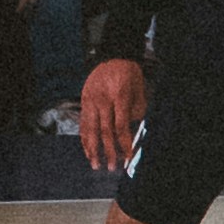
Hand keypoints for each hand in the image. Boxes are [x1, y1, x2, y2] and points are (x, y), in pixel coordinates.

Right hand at [79, 57, 148, 172]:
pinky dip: (85, 139)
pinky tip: (88, 151)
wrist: (113, 56)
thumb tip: (132, 134)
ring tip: (96, 165)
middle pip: (104, 131)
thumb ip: (136, 113)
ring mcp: (91, 100)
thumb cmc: (130, 75)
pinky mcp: (84, 101)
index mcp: (119, 96)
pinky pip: (83, 124)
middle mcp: (102, 100)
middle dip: (109, 151)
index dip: (124, 144)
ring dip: (93, 150)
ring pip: (90, 129)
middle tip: (113, 167)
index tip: (128, 158)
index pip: (121, 126)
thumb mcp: (140, 91)